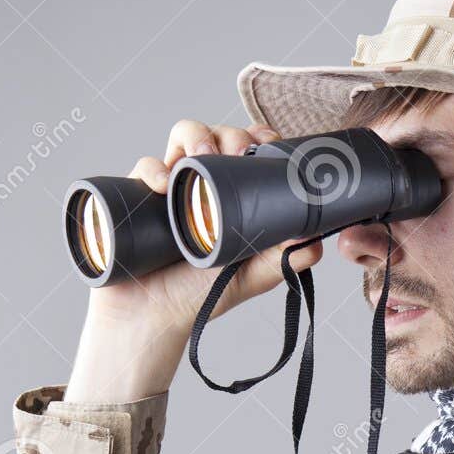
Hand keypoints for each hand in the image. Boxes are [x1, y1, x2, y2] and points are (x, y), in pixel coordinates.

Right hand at [67, 119, 323, 402]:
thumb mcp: (251, 277)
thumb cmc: (201, 296)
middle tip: (239, 152)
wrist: (152, 319)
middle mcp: (202, 186)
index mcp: (232, 198)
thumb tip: (317, 241)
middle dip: (230, 135)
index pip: (248, 153)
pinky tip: (163, 184)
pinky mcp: (136, 195)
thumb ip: (283, 261)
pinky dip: (154, 169)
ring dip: (195, 135)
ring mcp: (170, 187)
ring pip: (182, 137)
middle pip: (218, 137)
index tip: (269, 143)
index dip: (259, 139)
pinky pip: (144, 167)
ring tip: (201, 155)